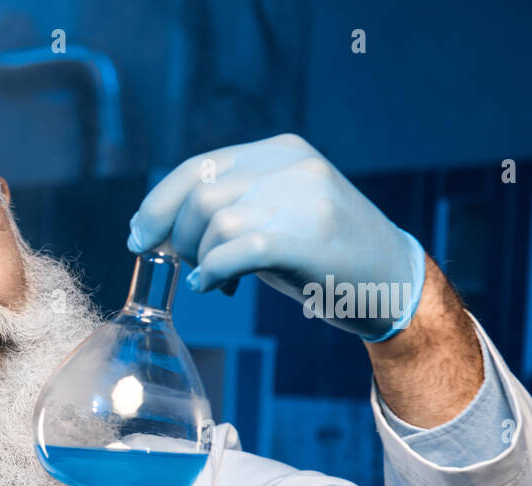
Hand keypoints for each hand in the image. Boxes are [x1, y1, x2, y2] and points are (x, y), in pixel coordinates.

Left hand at [128, 133, 425, 341]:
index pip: (198, 167)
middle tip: (185, 265)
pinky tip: (214, 286)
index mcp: (280, 152)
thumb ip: (232, 206)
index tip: (139, 234)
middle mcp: (291, 167)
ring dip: (199, 257)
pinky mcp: (309, 238)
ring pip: (215, 220)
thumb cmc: (325, 256)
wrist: (392, 282)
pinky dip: (214, 270)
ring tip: (213, 278)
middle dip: (177, 236)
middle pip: (200, 193)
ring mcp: (304, 199)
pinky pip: (238, 249)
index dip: (158, 203)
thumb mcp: (280, 212)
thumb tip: (161, 228)